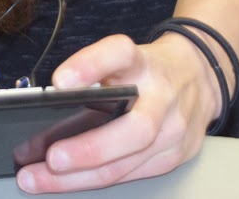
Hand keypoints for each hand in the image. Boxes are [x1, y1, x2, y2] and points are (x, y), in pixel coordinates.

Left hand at [14, 32, 221, 193]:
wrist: (198, 77)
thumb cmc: (147, 70)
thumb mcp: (121, 58)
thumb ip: (91, 73)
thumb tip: (47, 102)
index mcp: (143, 62)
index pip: (119, 55)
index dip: (90, 65)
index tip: (60, 82)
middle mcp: (164, 95)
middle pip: (135, 128)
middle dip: (90, 149)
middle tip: (52, 158)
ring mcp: (174, 130)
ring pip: (128, 163)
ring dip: (79, 177)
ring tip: (39, 179)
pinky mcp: (176, 156)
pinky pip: (131, 176)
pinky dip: (94, 182)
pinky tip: (66, 183)